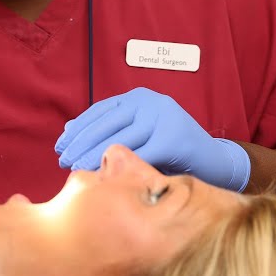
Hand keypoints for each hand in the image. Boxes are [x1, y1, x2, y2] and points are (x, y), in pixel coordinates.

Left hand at [54, 87, 250, 191]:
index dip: (79, 127)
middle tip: (63, 159)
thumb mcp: (139, 134)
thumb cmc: (172, 151)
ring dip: (94, 155)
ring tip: (77, 169)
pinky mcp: (174, 138)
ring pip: (120, 139)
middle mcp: (151, 102)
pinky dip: (120, 167)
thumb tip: (70, 129)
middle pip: (107, 123)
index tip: (60, 143)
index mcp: (139, 97)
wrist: (215, 161)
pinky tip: (104, 177)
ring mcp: (164, 117)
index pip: (101, 110)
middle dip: (82, 142)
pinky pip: (140, 154)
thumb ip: (111, 129)